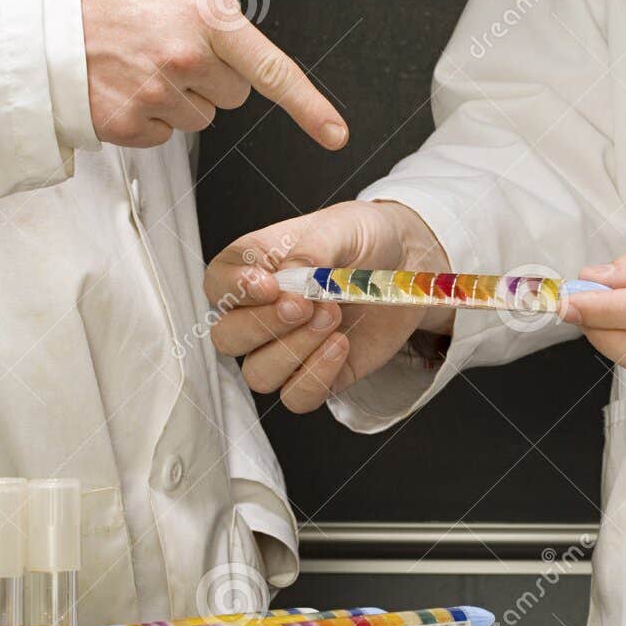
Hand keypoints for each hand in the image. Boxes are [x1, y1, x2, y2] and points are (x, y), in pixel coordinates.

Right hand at [79, 0, 347, 149]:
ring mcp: (159, 94)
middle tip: (168, 53)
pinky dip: (149, 118)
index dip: (308, 106)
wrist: (44, 19)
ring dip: (178, 99)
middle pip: (232, 97)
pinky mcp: (132, 124)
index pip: (272, 70)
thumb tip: (243, 56)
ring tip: (140, 67)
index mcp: (206, 17)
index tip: (336, 134)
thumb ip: (215, 20)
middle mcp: (187, 58)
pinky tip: (125, 87)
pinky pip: (165, 135)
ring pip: (199, 119)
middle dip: (209, 80)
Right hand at [206, 200, 449, 411]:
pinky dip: (316, 378)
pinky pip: (297, 397)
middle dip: (263, 325)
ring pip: (258, 374)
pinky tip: (340, 346)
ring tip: (333, 317)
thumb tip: (291, 277)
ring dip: (293, 350)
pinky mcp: (317, 375)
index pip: (218, 286)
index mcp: (254, 269)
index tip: (270, 284)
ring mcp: (286, 349)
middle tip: (306, 304)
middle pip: (227, 338)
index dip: (235, 290)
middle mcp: (261, 314)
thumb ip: (311, 249)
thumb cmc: (364, 241)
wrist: (408, 265)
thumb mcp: (340, 228)